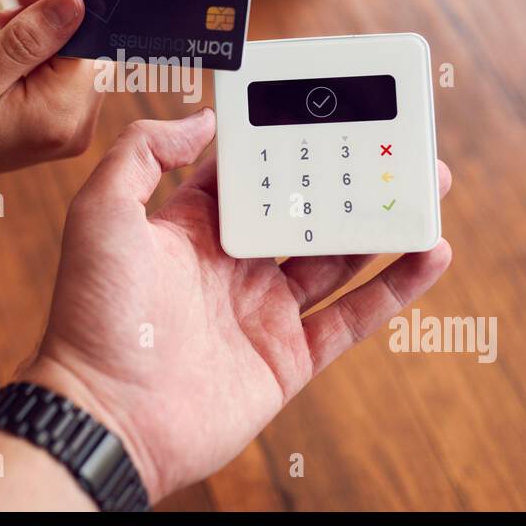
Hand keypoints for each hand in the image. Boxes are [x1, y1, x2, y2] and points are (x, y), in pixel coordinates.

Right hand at [0, 0, 103, 196]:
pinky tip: (11, 48)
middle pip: (90, 47)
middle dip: (53, 16)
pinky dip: (43, 50)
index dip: (61, 5)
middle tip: (4, 12)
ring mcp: (72, 125)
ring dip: (46, 31)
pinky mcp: (63, 120)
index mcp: (58, 116)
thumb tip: (75, 2)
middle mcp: (77, 124)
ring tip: (2, 28)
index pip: (88, 39)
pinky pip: (68, 71)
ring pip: (80, 55)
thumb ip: (25, 41)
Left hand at [25, 110, 452, 502]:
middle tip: (399, 142)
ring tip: (429, 184)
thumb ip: (144, 154)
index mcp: (191, 229)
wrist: (107, 417)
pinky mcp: (289, 358)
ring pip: (338, 257)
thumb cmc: (94, 314)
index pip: (251, 175)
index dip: (286, 142)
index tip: (328, 108)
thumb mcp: (102, 213)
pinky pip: (353, 317)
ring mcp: (264, 311)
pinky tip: (431, 252)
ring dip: (383, 223)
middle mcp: (232, 266)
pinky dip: (396, 287)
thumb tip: (202, 120)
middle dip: (350, 177)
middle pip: (305, 211)